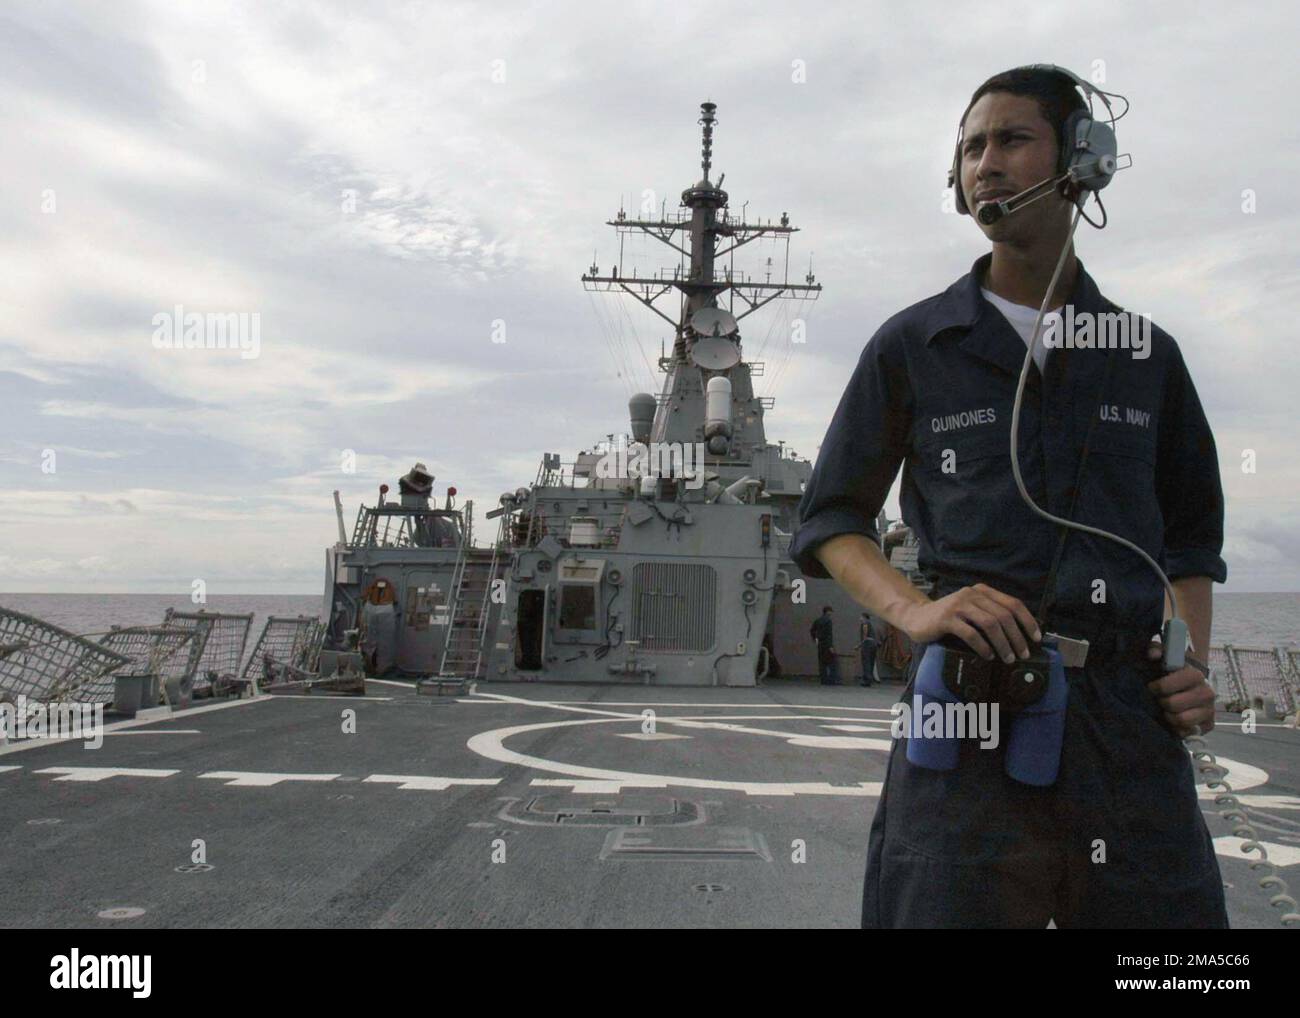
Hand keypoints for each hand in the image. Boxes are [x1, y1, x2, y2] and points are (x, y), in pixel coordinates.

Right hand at [897, 583, 1039, 663]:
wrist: (916, 617)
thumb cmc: (949, 618)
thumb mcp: (971, 610)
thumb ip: (990, 615)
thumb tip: (1019, 635)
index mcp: (981, 591)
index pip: (1013, 603)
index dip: (1027, 621)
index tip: (1036, 638)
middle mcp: (971, 594)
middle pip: (1003, 616)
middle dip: (1017, 637)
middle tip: (1022, 654)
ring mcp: (958, 605)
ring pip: (990, 625)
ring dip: (1003, 644)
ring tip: (1007, 658)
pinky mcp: (947, 619)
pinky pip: (971, 634)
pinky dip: (983, 647)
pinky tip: (988, 656)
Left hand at [1146, 641, 1215, 736]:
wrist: (1191, 687)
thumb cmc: (1174, 673)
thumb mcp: (1165, 658)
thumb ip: (1156, 651)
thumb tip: (1152, 654)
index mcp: (1195, 675)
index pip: (1171, 684)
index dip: (1158, 687)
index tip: (1152, 687)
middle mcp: (1207, 692)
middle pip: (1173, 705)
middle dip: (1162, 703)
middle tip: (1159, 700)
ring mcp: (1210, 710)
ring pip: (1181, 720)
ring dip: (1169, 717)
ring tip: (1166, 711)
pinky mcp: (1209, 725)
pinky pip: (1188, 732)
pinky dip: (1178, 729)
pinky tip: (1175, 722)